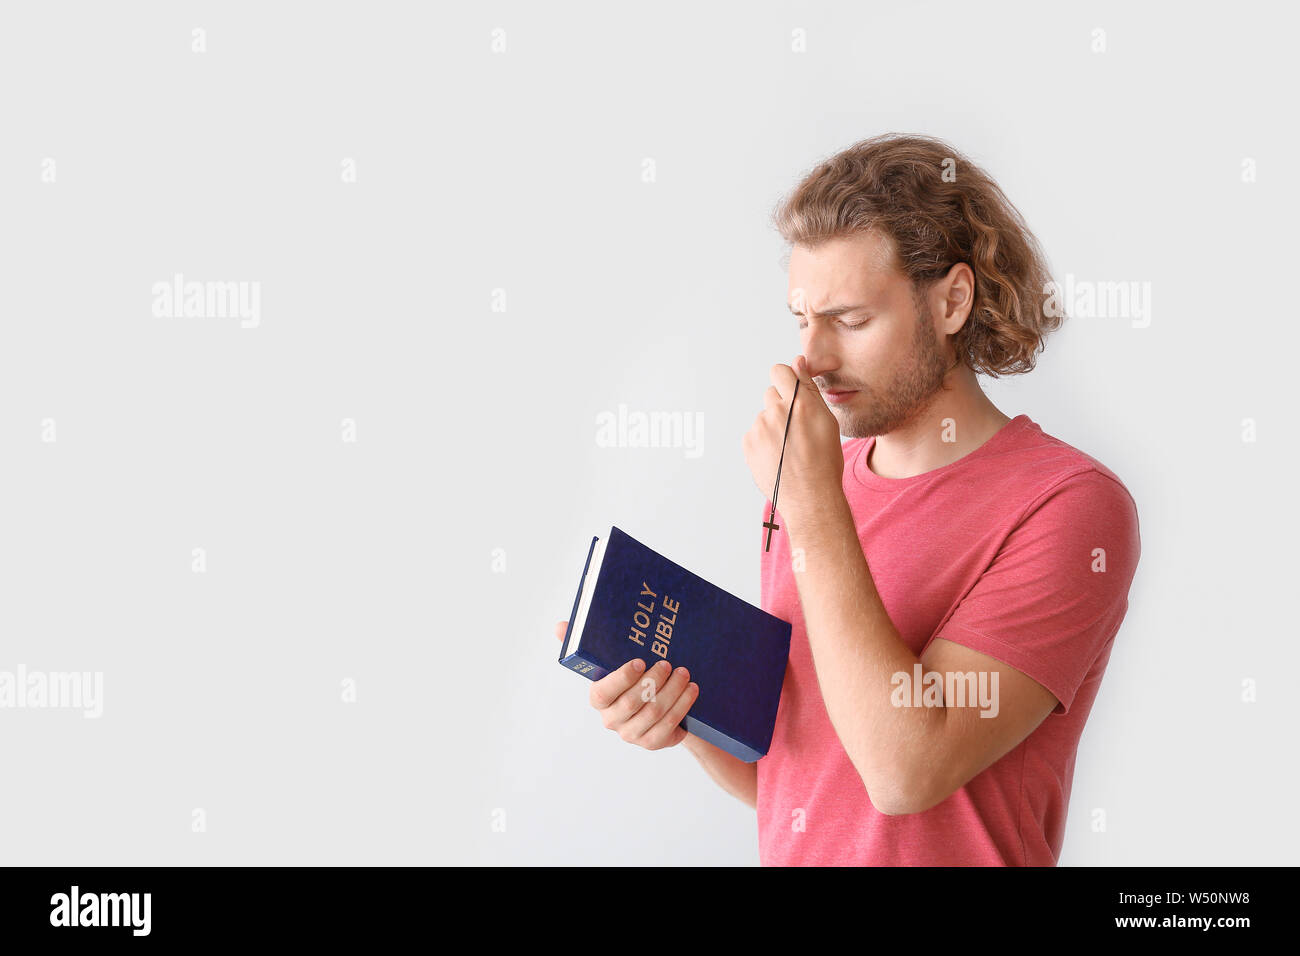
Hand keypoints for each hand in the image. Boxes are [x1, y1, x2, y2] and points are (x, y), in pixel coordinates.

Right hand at [554, 620, 699, 750]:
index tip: (639, 661)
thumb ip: (584, 643)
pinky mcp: (652, 742)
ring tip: (684, 673)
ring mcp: (631, 734)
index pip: (604, 692)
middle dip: (653, 681)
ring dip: (672, 692)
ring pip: (653, 713)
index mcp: (598, 698)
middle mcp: (612, 719)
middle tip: (668, 664)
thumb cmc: (631, 677)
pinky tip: (691, 691)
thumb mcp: (612, 659)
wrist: (655, 703)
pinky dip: (682, 706)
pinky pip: (668, 727)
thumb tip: (559, 626)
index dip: (621, 678)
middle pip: (632, 703)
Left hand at [742, 356, 844, 513]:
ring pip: (764, 416)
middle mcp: (777, 412)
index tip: (790, 390)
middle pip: (771, 393)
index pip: (780, 371)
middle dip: (780, 405)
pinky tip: (778, 457)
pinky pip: (754, 433)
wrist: (810, 498)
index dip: (786, 379)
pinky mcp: (748, 443)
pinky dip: (763, 442)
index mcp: (800, 403)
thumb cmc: (824, 461)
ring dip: (773, 426)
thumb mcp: (827, 422)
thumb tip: (797, 362)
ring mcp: (760, 428)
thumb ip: (809, 389)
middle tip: (795, 429)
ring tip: (788, 449)